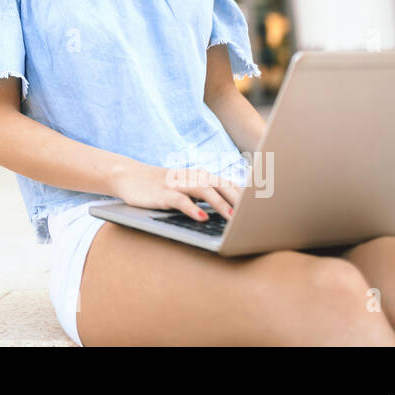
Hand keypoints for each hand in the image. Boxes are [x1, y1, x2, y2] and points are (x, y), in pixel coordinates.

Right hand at [108, 161, 241, 221]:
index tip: (264, 208)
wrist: (129, 176)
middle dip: (239, 199)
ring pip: (203, 190)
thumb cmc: (163, 187)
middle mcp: (192, 177)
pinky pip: (180, 200)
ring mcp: (177, 184)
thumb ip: (207, 196)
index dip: (246, 195)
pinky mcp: (162, 193)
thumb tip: (234, 211)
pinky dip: (192, 208)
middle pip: (220, 185)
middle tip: (254, 215)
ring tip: (233, 217)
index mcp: (201, 176)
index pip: (228, 184)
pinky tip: (201, 217)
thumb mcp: (187, 190)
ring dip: (220, 203)